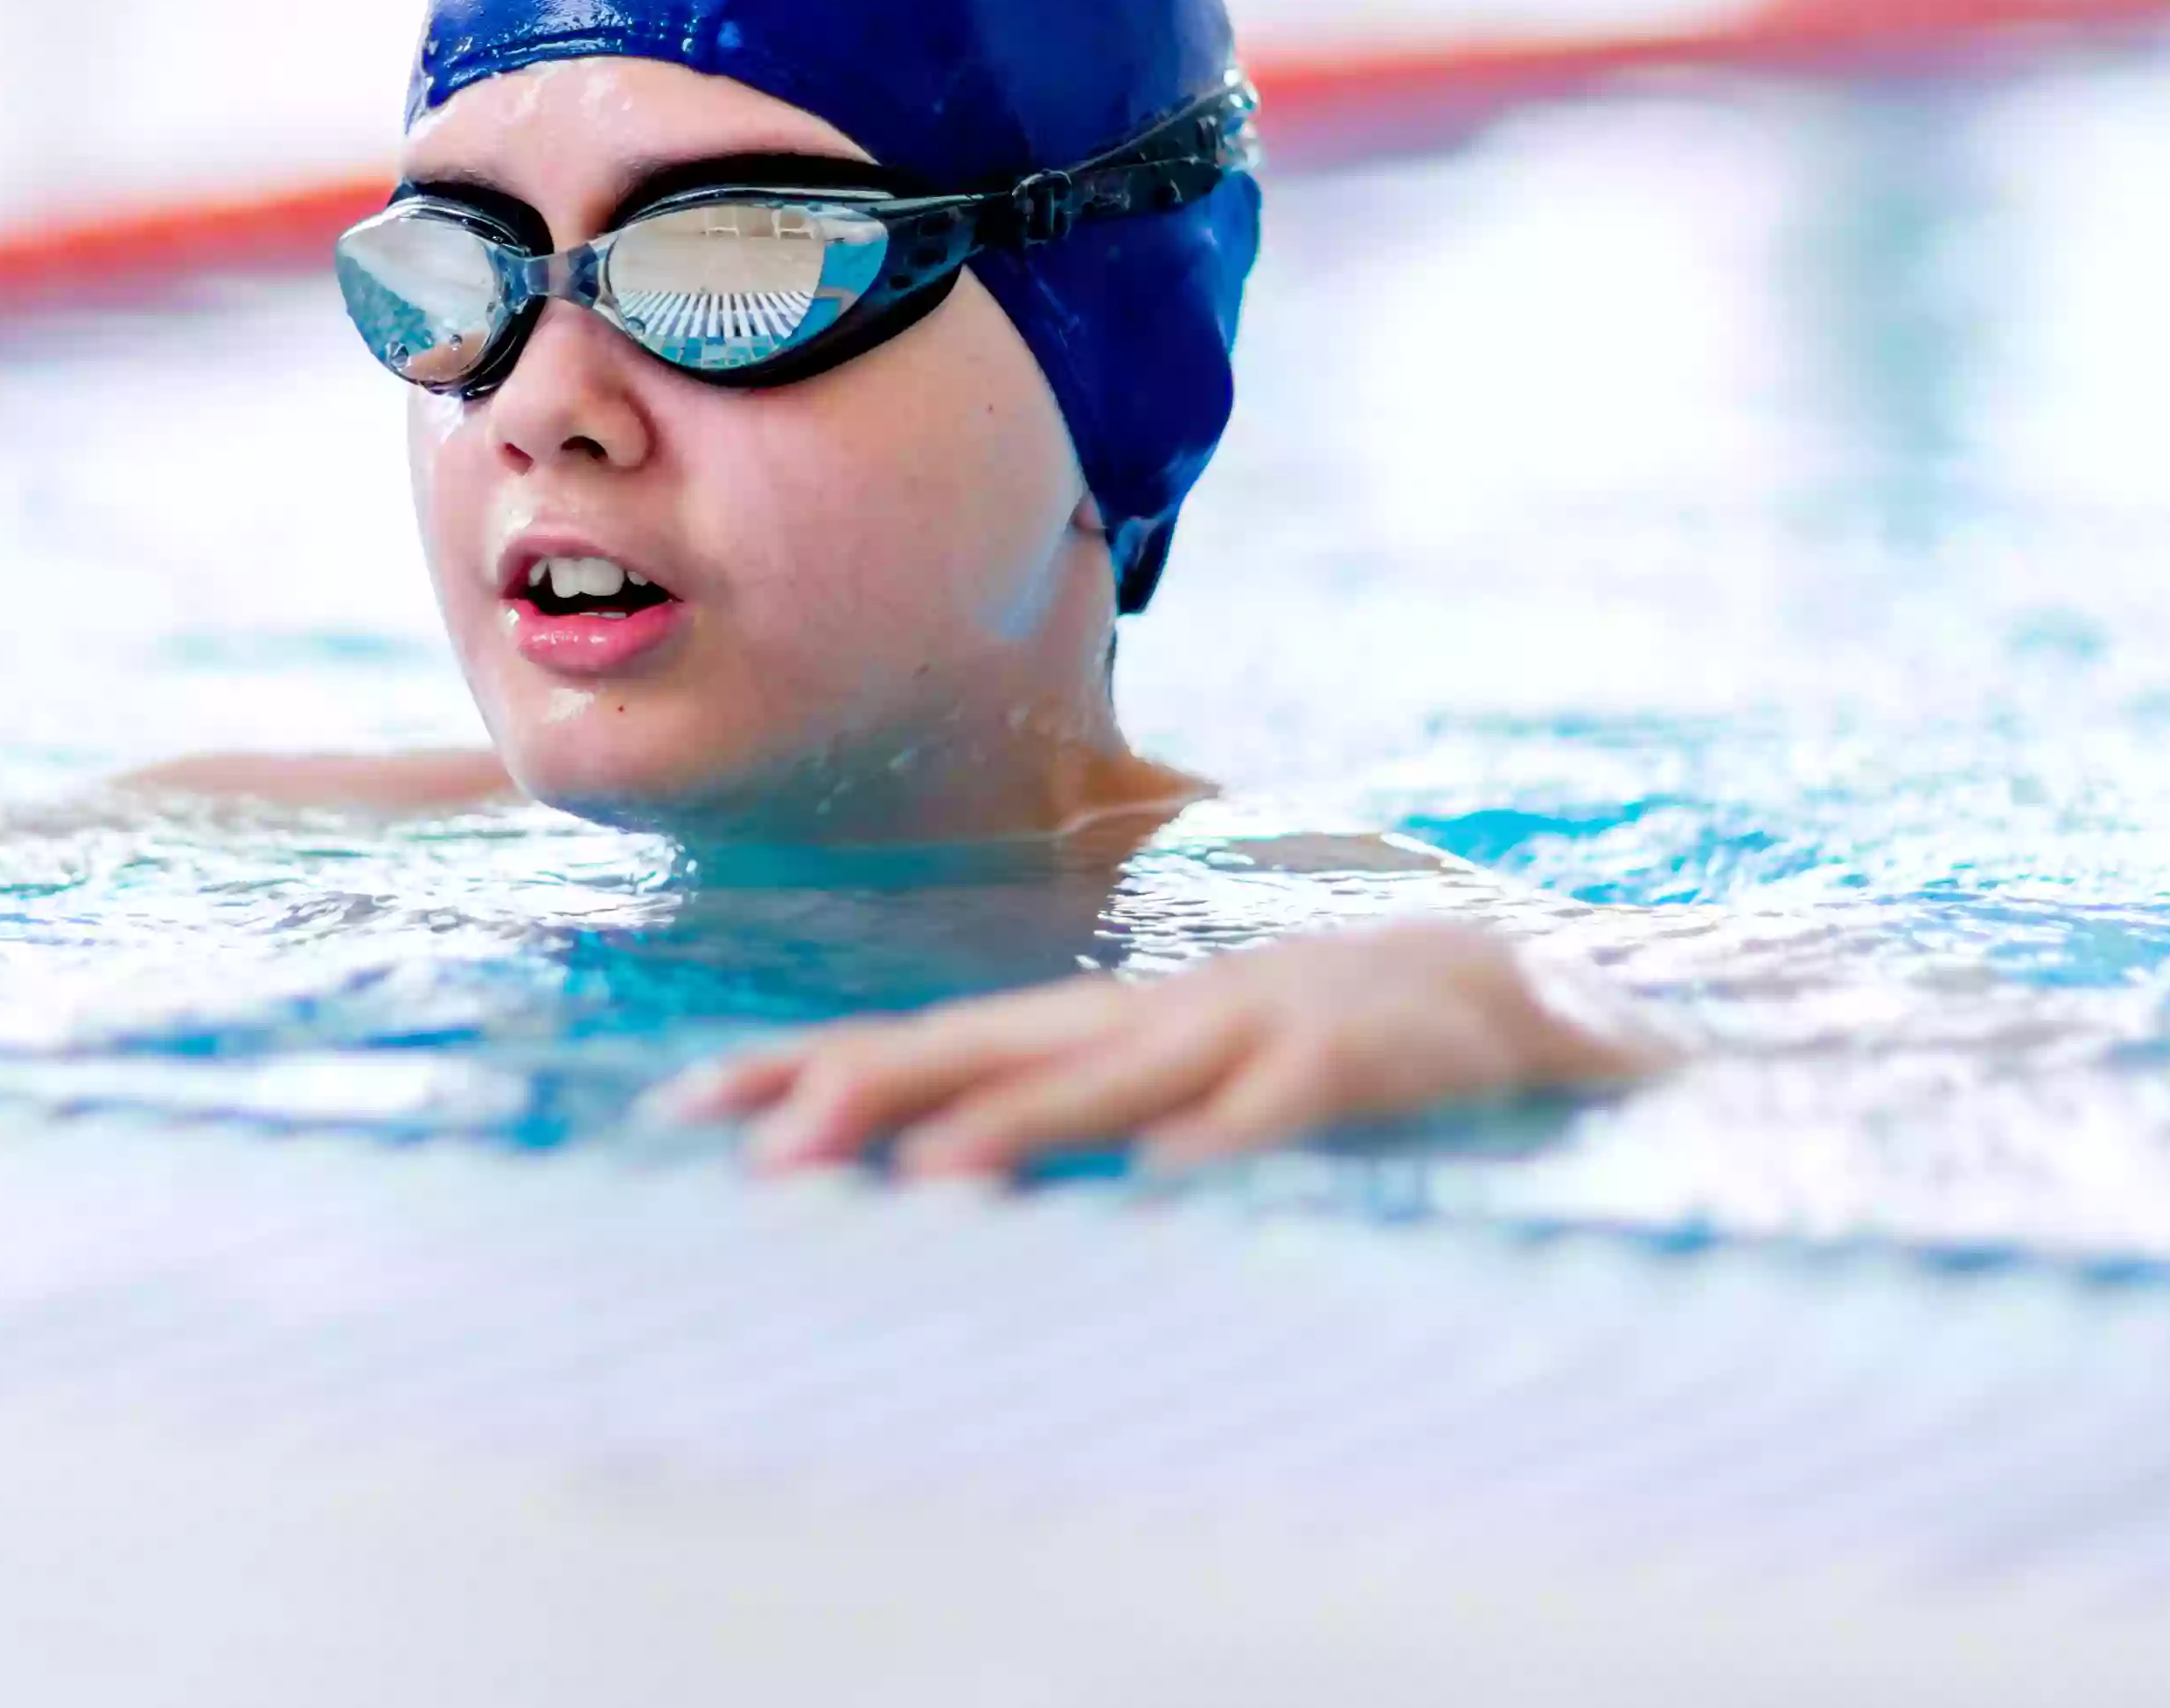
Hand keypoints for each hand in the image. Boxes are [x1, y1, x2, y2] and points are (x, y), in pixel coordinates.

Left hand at [656, 921, 1661, 1180]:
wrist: (1489, 986)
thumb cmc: (1288, 1044)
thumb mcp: (1153, 1070)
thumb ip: (1045, 1104)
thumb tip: (908, 1164)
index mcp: (1084, 1024)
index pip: (912, 1041)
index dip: (798, 1068)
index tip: (680, 1107)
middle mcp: (1139, 1019)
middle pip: (982, 1049)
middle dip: (868, 1099)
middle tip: (763, 1157)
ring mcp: (1241, 1031)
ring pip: (1113, 1078)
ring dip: (1022, 1127)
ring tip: (930, 1180)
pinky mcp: (1347, 1068)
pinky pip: (1276, 1112)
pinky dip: (1221, 1144)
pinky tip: (1168, 1183)